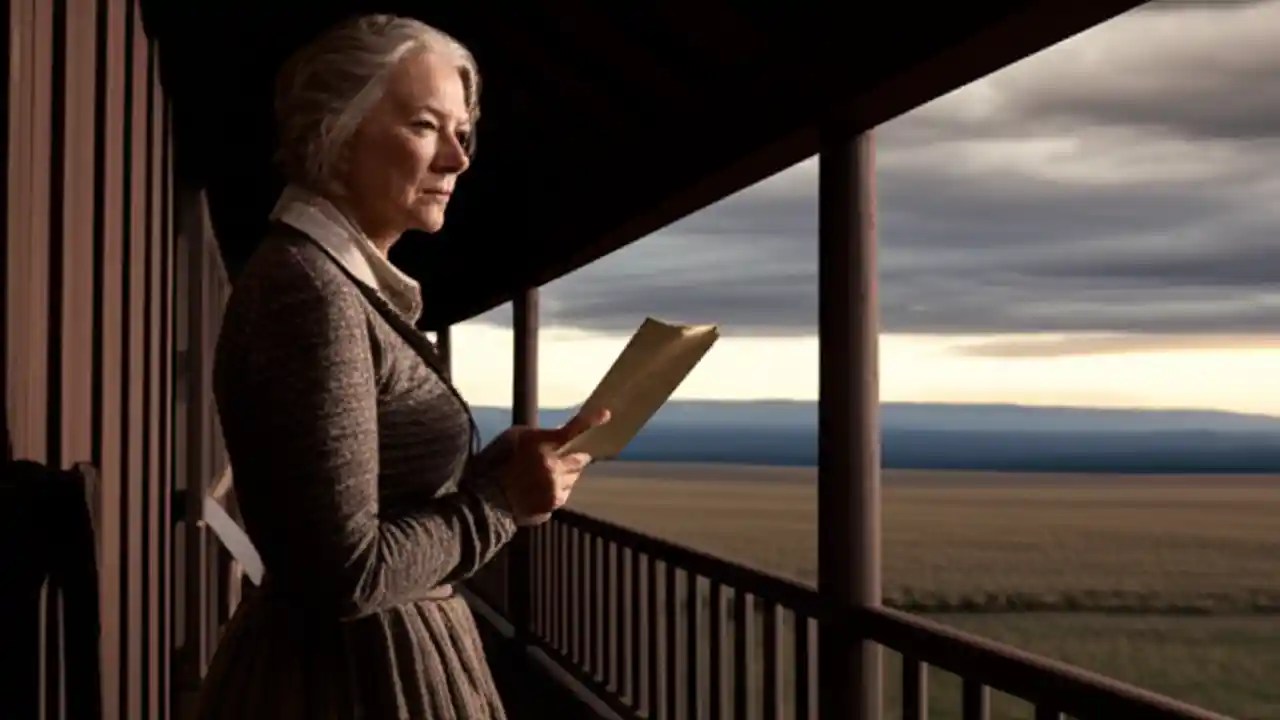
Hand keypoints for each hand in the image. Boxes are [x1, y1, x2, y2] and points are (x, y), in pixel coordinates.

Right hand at [499, 407, 610, 524]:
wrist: (487, 499)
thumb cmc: (498, 463)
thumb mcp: (514, 438)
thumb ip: (540, 435)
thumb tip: (562, 434)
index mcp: (543, 446)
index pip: (573, 430)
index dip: (591, 421)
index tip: (606, 414)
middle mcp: (554, 468)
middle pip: (581, 458)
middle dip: (576, 456)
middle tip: (562, 456)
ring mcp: (556, 488)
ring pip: (574, 477)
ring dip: (567, 473)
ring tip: (543, 475)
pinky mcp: (554, 504)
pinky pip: (565, 492)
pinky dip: (559, 488)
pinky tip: (539, 488)